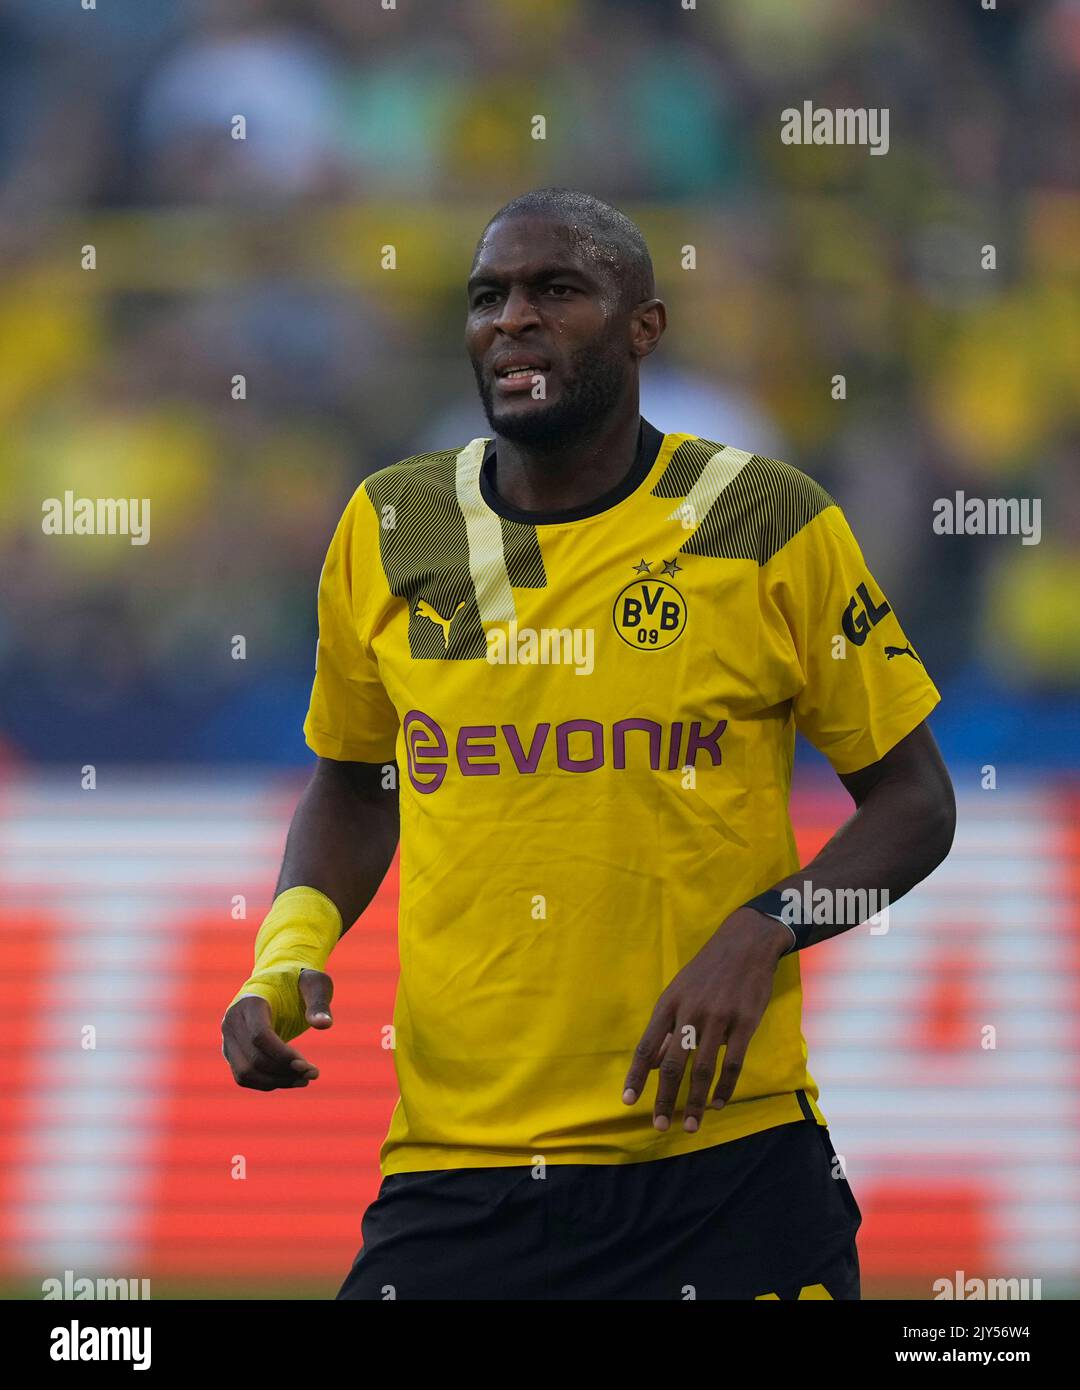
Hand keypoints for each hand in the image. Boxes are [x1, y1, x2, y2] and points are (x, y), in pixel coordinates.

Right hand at [221, 968, 334, 1090]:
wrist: (278, 980)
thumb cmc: (298, 980)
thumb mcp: (315, 983)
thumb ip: (319, 1003)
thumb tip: (324, 1025)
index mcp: (250, 1001)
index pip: (260, 1036)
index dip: (282, 1054)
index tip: (307, 1064)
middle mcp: (233, 1021)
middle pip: (253, 1059)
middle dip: (284, 1071)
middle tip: (313, 1073)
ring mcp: (229, 1038)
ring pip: (245, 1074)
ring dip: (276, 1082)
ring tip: (304, 1079)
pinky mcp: (232, 1052)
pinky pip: (245, 1076)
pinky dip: (268, 1082)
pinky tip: (292, 1079)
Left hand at [621, 908, 790, 1131]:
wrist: (745, 943)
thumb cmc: (707, 971)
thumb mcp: (680, 992)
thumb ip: (668, 1028)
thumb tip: (654, 1063)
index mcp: (669, 1004)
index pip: (648, 1047)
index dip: (637, 1077)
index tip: (628, 1102)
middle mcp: (690, 1012)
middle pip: (674, 1064)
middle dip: (665, 1099)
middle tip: (660, 1126)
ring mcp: (719, 1018)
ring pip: (703, 1069)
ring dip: (695, 1102)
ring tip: (691, 1125)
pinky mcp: (745, 1022)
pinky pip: (734, 1063)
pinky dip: (724, 1087)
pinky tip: (717, 1104)